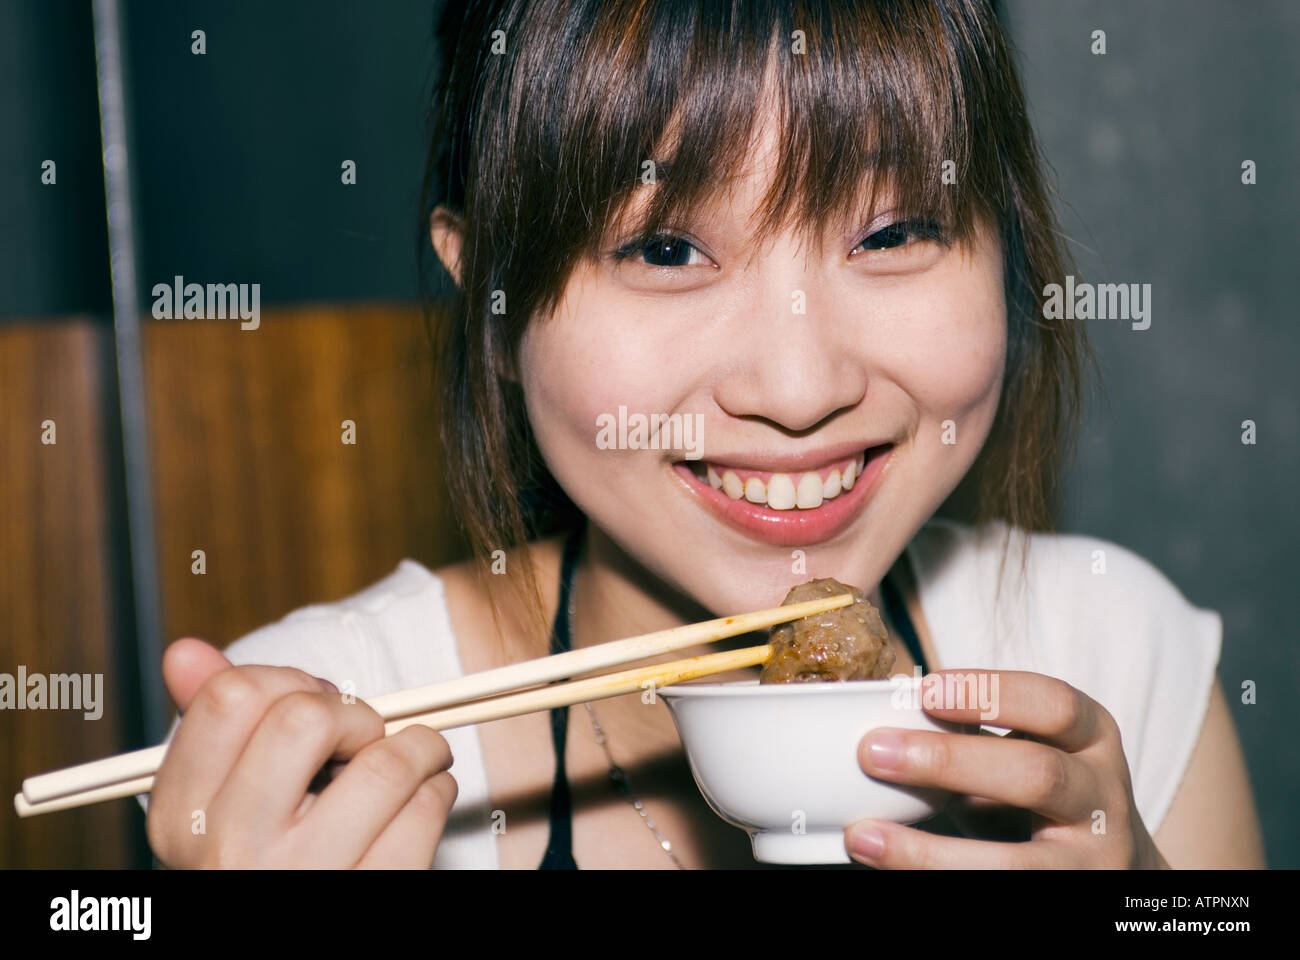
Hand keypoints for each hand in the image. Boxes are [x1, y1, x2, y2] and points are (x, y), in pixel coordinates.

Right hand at [146, 638, 456, 868]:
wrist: (283, 942)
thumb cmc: (264, 858)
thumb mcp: (218, 804)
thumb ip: (211, 725)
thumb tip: (185, 651)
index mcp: (183, 817)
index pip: (231, 697)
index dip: (289, 682)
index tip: (312, 705)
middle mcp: (233, 852)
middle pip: (307, 718)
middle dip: (356, 713)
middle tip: (363, 738)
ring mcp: (304, 878)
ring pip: (386, 763)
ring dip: (418, 747)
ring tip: (416, 759)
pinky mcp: (369, 895)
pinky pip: (425, 811)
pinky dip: (437, 791)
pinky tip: (421, 800)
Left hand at [844, 669, 1168, 868]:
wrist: (1112, 867)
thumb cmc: (1046, 795)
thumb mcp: (1028, 750)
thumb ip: (973, 735)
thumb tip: (882, 718)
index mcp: (1091, 739)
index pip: (1053, 704)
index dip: (989, 693)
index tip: (924, 690)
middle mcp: (1102, 797)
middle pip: (1037, 774)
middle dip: (949, 762)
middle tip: (873, 751)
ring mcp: (1090, 859)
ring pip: (1017, 863)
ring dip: (928, 851)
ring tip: (864, 835)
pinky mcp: (1071, 898)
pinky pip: (1002, 893)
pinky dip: (937, 880)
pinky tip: (889, 868)